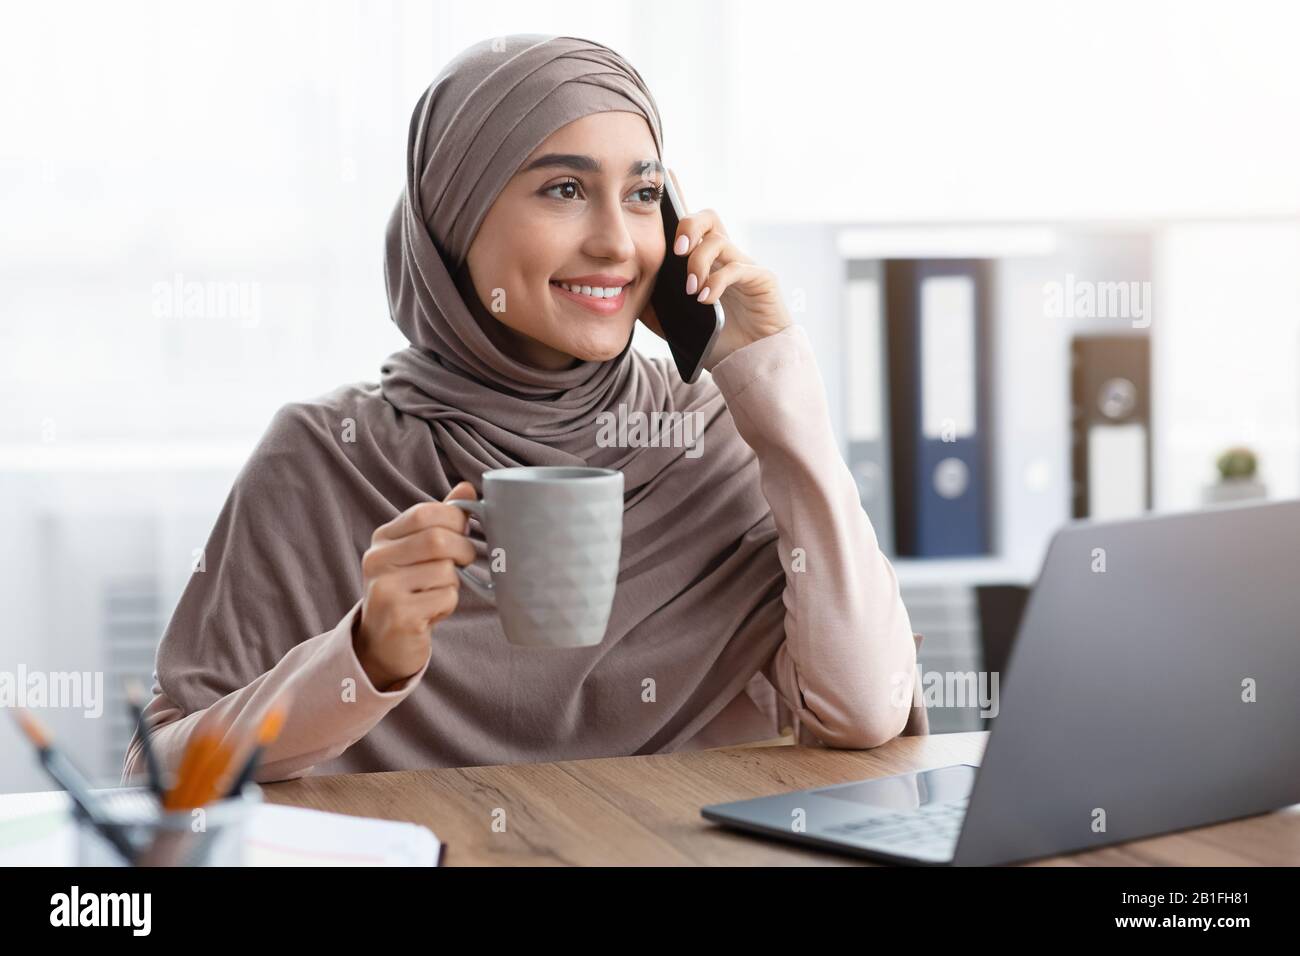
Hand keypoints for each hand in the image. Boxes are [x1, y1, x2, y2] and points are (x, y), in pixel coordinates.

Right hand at [353, 482, 477, 689]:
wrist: (383, 643)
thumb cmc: (409, 591)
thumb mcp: (418, 552)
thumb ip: (441, 520)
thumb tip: (467, 487)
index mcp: (382, 539)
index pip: (425, 512)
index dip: (455, 519)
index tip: (464, 531)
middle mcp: (376, 561)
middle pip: (437, 540)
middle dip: (463, 550)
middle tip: (464, 562)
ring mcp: (385, 589)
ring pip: (445, 571)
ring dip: (453, 584)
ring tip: (437, 592)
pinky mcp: (399, 616)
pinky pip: (445, 598)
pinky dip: (449, 604)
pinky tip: (432, 611)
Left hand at [639, 168, 791, 369]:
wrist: (749, 361)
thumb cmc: (714, 338)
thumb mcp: (673, 321)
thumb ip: (653, 303)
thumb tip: (624, 290)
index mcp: (702, 260)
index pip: (689, 222)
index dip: (678, 195)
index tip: (665, 175)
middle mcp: (724, 256)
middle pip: (708, 218)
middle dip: (689, 226)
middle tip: (677, 250)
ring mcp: (743, 265)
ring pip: (719, 240)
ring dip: (699, 262)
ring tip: (690, 290)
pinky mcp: (761, 280)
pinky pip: (738, 269)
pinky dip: (717, 282)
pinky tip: (706, 299)